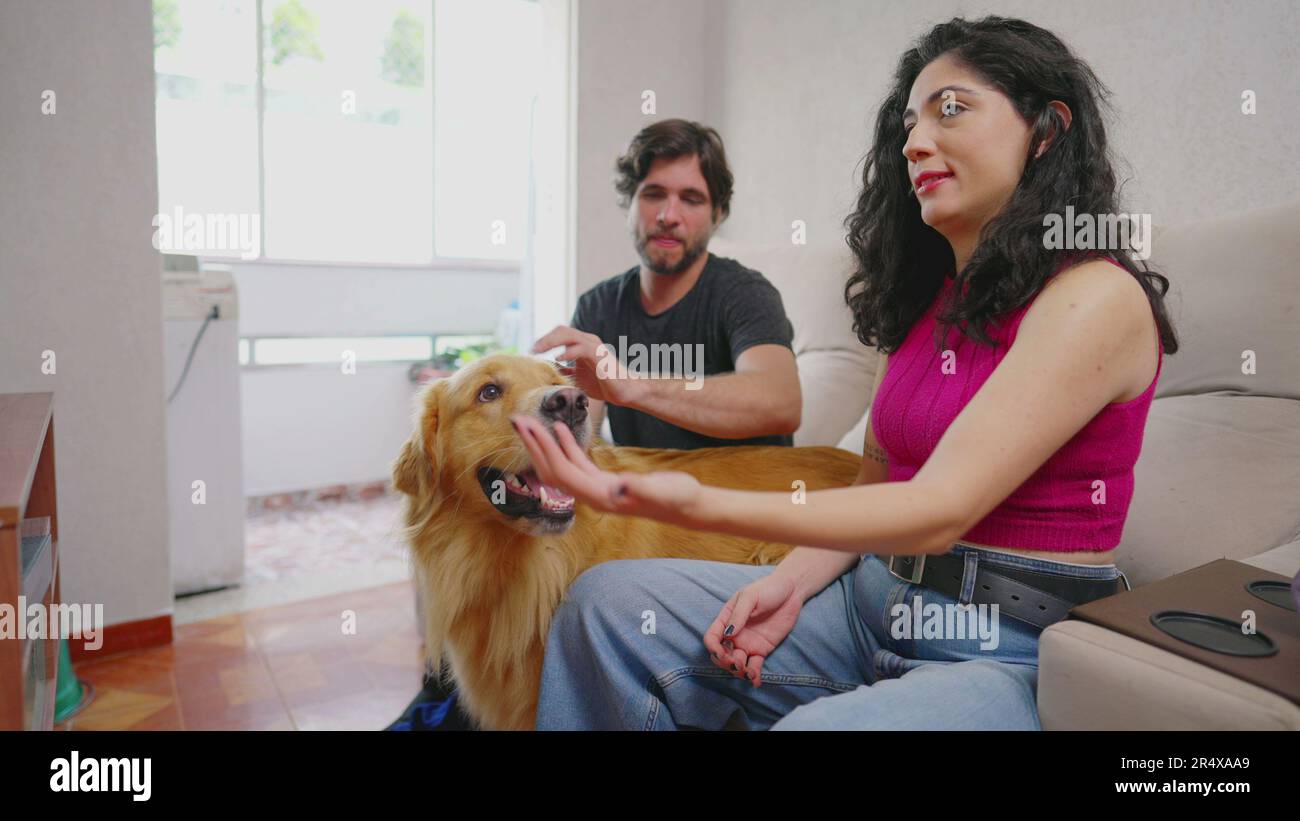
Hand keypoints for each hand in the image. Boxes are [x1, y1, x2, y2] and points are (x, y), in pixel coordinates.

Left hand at [511, 415, 700, 523]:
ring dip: (543, 444)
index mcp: (600, 496)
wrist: (688, 507)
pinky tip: (560, 429)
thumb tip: (620, 487)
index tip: (529, 427)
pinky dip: (566, 445)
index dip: (543, 450)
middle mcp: (592, 496)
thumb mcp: (663, 491)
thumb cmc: (678, 498)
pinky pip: (577, 464)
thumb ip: (640, 489)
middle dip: (534, 445)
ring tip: (528, 422)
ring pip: (560, 466)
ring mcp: (595, 489)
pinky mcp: (603, 482)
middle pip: (553, 470)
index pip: (562, 473)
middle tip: (516, 419)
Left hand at [532, 325, 634, 405]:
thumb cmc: (604, 384)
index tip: (533, 351)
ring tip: (539, 350)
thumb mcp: (579, 377)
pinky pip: (581, 348)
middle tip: (533, 350)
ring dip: (551, 341)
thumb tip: (550, 370)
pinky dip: (568, 351)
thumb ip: (566, 371)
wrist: (626, 390)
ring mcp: (594, 346)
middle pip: (562, 330)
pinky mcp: (599, 355)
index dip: (545, 340)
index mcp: (582, 344)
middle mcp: (587, 341)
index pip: (560, 334)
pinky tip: (559, 358)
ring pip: (569, 335)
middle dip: (545, 339)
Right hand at [703, 572, 803, 687]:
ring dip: (738, 671)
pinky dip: (753, 676)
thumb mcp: (750, 597)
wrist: (791, 591)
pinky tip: (756, 681)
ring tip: (748, 673)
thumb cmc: (767, 589)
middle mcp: (734, 634)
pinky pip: (754, 666)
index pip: (712, 637)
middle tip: (736, 663)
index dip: (713, 648)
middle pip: (721, 655)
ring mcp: (748, 643)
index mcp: (726, 619)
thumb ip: (738, 615)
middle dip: (725, 663)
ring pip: (736, 663)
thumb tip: (728, 634)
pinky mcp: (762, 650)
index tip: (721, 653)